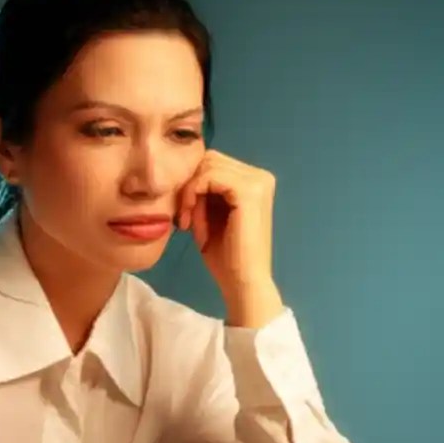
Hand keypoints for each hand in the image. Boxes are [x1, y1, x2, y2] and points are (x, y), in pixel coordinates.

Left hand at [176, 150, 283, 327]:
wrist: (243, 282)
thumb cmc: (227, 257)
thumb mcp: (208, 216)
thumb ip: (202, 193)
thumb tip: (183, 172)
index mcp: (254, 181)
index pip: (213, 163)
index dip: (192, 183)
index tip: (184, 213)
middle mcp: (260, 176)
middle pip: (209, 159)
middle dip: (190, 185)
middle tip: (183, 216)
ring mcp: (257, 182)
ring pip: (207, 165)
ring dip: (189, 191)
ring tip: (186, 220)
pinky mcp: (248, 191)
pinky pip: (208, 176)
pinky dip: (192, 193)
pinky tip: (189, 218)